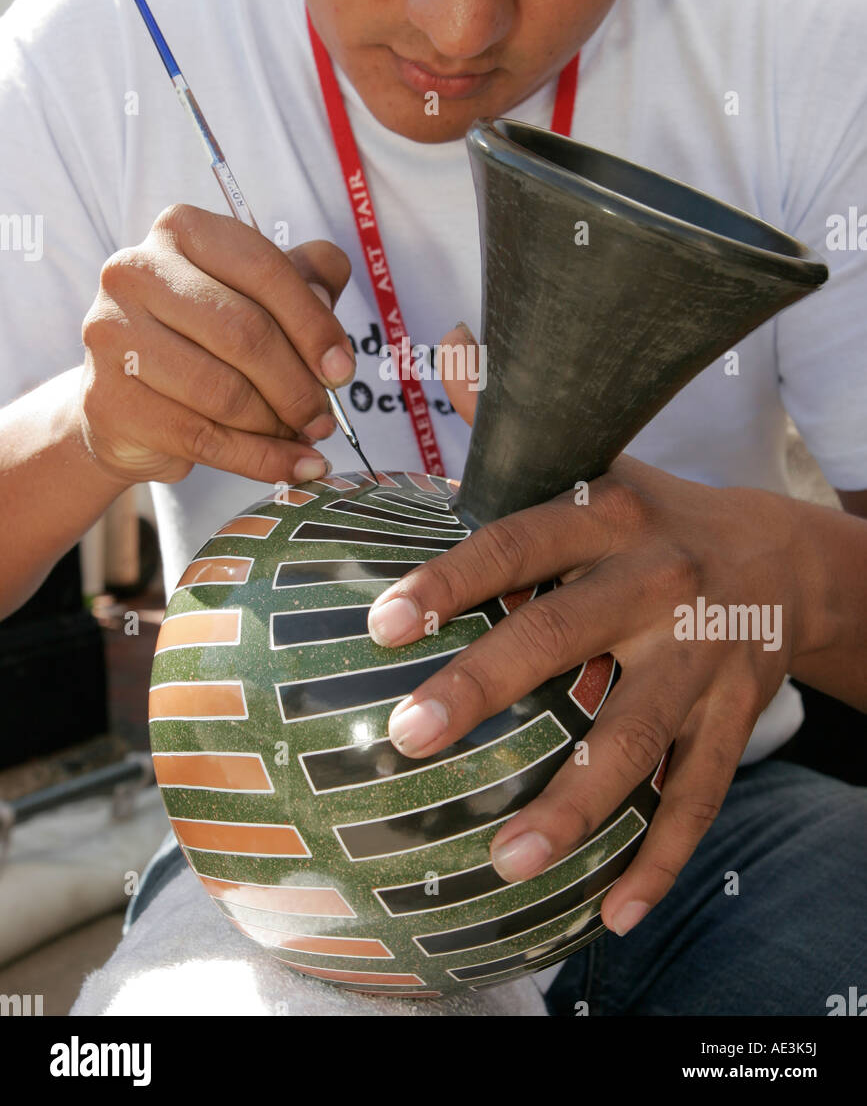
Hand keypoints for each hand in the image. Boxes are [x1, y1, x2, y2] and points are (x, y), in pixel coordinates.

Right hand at [78, 204, 355, 484]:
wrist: (125, 402)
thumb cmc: (201, 338)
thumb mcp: (257, 296)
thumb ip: (306, 283)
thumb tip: (329, 316)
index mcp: (182, 230)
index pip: (264, 269)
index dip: (314, 325)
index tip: (342, 371)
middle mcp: (136, 272)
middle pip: (244, 333)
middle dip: (298, 384)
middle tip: (324, 416)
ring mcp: (113, 334)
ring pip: (223, 392)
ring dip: (277, 425)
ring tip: (302, 436)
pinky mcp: (108, 399)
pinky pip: (202, 438)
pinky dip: (260, 459)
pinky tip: (292, 466)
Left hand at [365, 325, 809, 936]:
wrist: (791, 554)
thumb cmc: (661, 511)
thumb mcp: (600, 456)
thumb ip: (514, 412)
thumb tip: (449, 335)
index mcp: (612, 516)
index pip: (521, 540)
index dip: (453, 578)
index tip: (386, 624)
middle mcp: (657, 584)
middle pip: (568, 638)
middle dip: (490, 689)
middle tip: (411, 738)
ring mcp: (704, 657)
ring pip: (639, 737)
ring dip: (574, 804)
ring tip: (506, 859)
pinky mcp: (735, 716)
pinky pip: (700, 796)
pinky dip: (661, 858)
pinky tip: (616, 914)